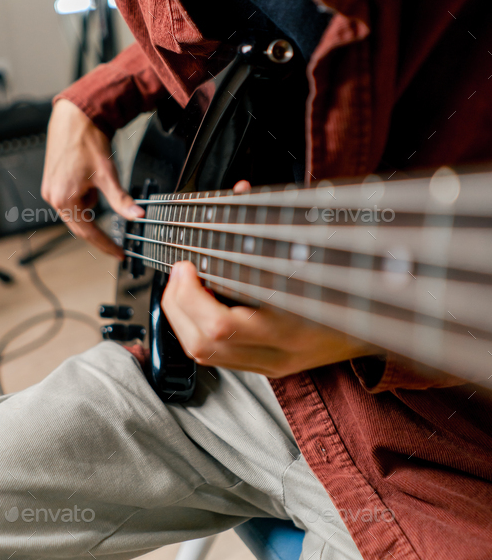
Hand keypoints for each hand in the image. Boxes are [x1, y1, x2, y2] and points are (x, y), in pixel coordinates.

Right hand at [41, 99, 142, 256]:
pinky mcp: (52, 182)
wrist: (75, 117)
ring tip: (99, 183)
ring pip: (77, 212)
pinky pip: (71, 200)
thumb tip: (137, 215)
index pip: (88, 232)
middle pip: (80, 226)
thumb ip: (121, 200)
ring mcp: (51, 189)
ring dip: (92, 207)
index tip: (119, 253)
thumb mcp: (108, 174)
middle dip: (99, 233)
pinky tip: (91, 181)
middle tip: (117, 244)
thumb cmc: (87, 141)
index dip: (105, 244)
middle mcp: (53, 196)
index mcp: (64, 198)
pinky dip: (85, 198)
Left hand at [161, 179, 370, 377]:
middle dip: (178, 305)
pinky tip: (198, 306)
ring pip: (205, 355)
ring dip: (181, 319)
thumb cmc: (350, 281)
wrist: (382, 320)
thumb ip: (271, 225)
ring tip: (181, 287)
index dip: (191, 296)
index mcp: (291, 326)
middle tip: (179, 272)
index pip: (221, 326)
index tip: (186, 265)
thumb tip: (239, 192)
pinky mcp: (268, 367)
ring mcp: (272, 363)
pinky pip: (218, 358)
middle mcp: (278, 351)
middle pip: (205, 344)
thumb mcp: (315, 249)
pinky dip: (196, 330)